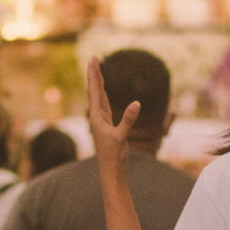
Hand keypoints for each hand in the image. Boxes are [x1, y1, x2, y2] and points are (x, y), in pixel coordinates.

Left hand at [86, 57, 136, 171]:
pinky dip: (103, 94)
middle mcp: (97, 117)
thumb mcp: (121, 137)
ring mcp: (102, 121)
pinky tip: (103, 91)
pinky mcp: (108, 126)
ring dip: (98, 83)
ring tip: (97, 70)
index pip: (95, 91)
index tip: (93, 60)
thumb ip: (128, 120)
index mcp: (97, 117)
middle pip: (95, 90)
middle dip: (94, 74)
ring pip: (98, 97)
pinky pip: (104, 105)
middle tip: (93, 59)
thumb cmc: (114, 156)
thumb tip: (136, 103)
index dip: (94, 75)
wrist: (111, 171)